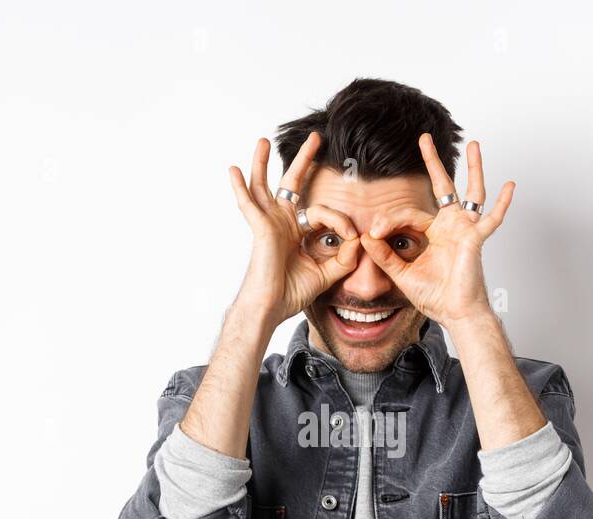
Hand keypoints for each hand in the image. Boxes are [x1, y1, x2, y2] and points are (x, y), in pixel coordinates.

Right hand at [227, 132, 360, 329]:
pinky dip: (241, 187)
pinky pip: (249, 204)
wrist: (271, 307)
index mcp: (295, 232)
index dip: (341, 221)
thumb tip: (358, 242)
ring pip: (264, 185)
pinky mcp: (260, 228)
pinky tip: (234, 170)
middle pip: (292, 184)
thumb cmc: (290, 293)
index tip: (352, 237)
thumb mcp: (326, 274)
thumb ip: (343, 259)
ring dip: (262, 163)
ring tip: (263, 141)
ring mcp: (268, 223)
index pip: (322, 212)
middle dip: (304, 160)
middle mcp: (281, 223)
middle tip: (316, 138)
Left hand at [359, 135, 513, 327]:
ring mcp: (466, 229)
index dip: (389, 219)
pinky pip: (491, 219)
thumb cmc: (436, 296)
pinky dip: (501, 204)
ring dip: (473, 168)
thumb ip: (384, 256)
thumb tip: (366, 236)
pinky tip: (510, 186)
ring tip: (474, 145)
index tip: (373, 233)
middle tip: (424, 139)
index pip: (409, 213)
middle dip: (433, 162)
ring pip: (471, 191)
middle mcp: (451, 226)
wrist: (455, 313)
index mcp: (435, 232)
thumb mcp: (402, 274)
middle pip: (443, 186)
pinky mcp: (475, 239)